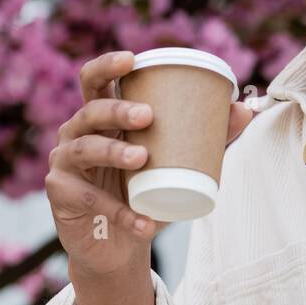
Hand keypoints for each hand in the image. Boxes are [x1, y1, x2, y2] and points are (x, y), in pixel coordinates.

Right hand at [45, 50, 253, 277]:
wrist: (121, 245)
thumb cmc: (146, 192)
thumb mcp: (175, 162)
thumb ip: (208, 137)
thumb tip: (244, 110)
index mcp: (102, 118)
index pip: (94, 81)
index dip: (107, 65)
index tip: (132, 59)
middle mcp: (77, 133)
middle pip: (90, 110)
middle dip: (117, 109)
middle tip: (148, 115)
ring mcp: (64, 163)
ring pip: (84, 149)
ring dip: (113, 152)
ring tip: (141, 159)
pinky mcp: (61, 195)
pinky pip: (91, 200)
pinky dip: (121, 212)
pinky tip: (142, 223)